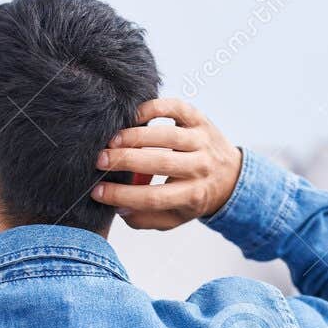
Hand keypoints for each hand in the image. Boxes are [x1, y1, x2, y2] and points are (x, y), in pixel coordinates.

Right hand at [91, 99, 242, 230]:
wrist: (229, 176)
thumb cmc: (192, 197)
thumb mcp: (173, 217)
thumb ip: (145, 219)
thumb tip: (118, 208)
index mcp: (193, 195)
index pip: (153, 197)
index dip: (122, 195)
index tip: (97, 192)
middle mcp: (200, 167)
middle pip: (160, 163)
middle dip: (125, 161)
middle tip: (99, 161)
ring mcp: (202, 141)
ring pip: (166, 135)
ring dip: (135, 137)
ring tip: (111, 141)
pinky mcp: (199, 119)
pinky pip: (176, 108)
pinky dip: (153, 108)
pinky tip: (133, 116)